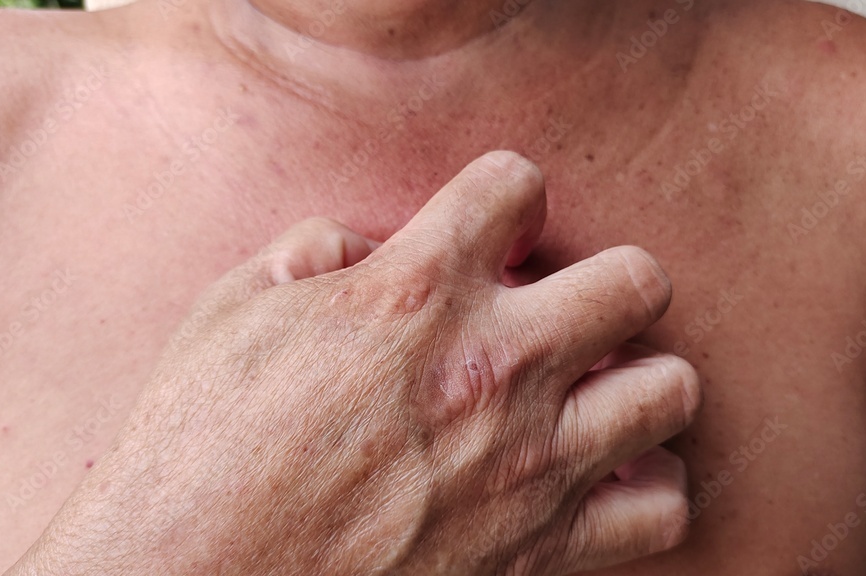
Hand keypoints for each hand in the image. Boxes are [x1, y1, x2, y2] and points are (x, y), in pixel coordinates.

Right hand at [7, 151, 700, 575]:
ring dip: (637, 378)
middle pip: (635, 280)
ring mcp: (529, 462)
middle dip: (605, 280)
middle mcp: (494, 366)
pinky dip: (642, 485)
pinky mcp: (540, 548)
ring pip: (671, 389)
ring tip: (588, 390)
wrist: (194, 575)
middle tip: (562, 307)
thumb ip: (318, 251)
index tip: (491, 228)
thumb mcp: (235, 306)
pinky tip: (595, 473)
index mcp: (416, 289)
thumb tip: (370, 251)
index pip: (517, 184)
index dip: (505, 194)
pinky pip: (660, 509)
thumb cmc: (199, 441)